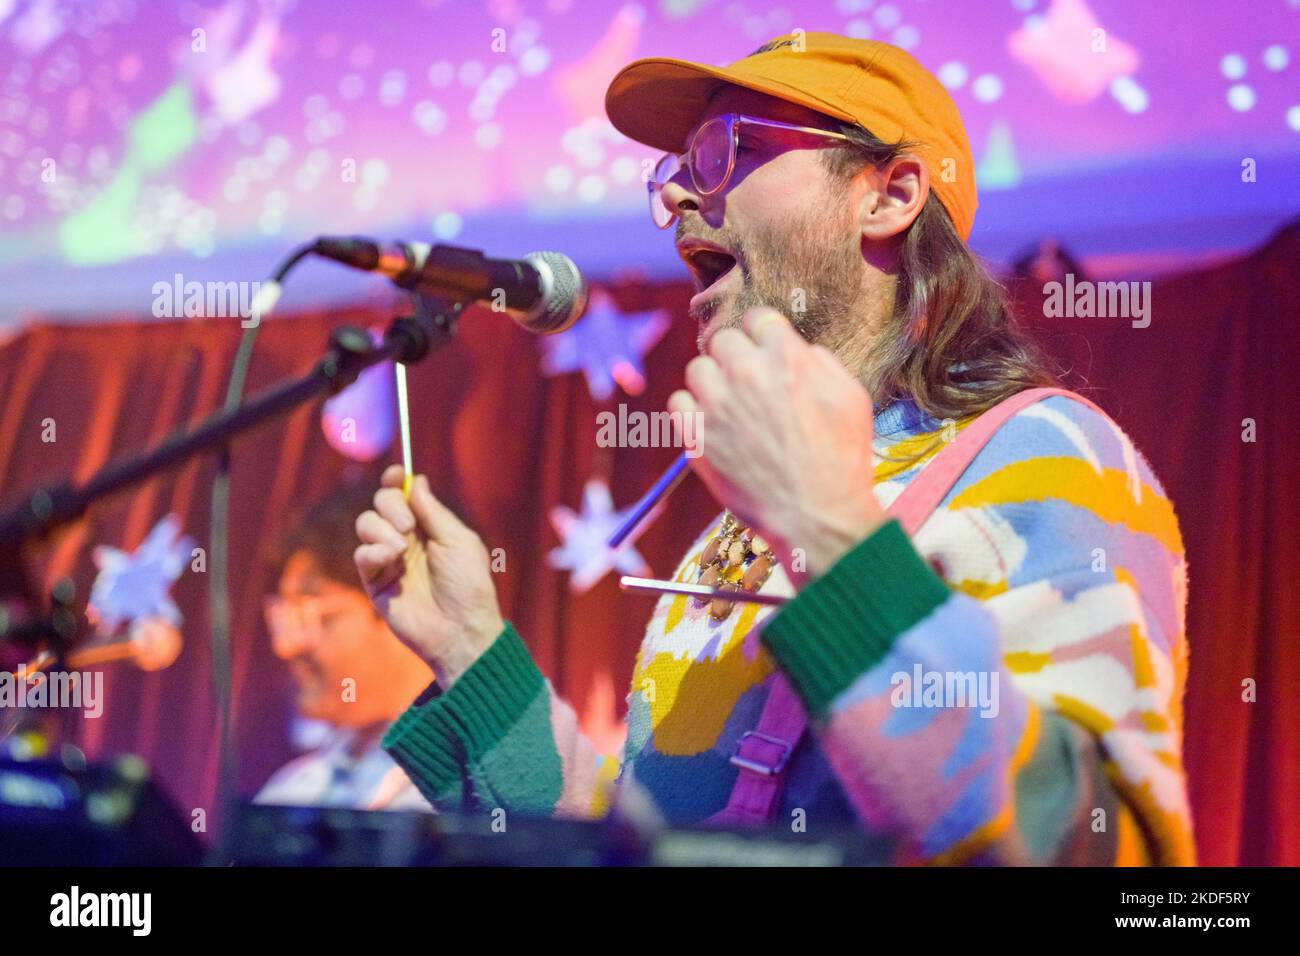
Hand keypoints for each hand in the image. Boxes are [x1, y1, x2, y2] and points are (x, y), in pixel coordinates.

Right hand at [354, 465, 503, 688]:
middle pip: (381, 502)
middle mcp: (406, 538)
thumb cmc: (468, 585)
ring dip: (381, 527)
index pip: (405, 494)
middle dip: (389, 503)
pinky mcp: (374, 581)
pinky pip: (361, 553)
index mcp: (429, 527)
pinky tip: (390, 558)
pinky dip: (373, 550)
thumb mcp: (459, 540)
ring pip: (366, 523)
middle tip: (408, 524)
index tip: (397, 474)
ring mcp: (388, 559)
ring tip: (401, 548)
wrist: (460, 629)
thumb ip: (434, 511)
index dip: (397, 481)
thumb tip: (417, 480)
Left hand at [667, 307, 886, 581]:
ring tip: (729, 406)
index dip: (761, 334)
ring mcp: (718, 403)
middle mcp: (748, 373)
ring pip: (697, 368)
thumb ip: (821, 363)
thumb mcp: (852, 398)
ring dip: (712, 382)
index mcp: (788, 358)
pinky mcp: (696, 435)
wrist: (815, 516)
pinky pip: (677, 403)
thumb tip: (797, 349)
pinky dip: (691, 411)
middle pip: (724, 340)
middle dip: (736, 358)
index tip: (763, 350)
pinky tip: (711, 426)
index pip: (757, 318)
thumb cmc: (841, 460)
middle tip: (747, 383)